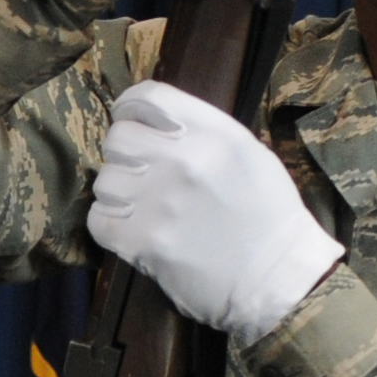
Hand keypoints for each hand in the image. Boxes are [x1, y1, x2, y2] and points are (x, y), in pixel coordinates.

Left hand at [87, 81, 342, 346]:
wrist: (277, 280)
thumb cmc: (268, 217)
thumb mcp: (249, 155)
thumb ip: (203, 134)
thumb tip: (156, 124)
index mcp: (213, 134)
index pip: (147, 97)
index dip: (131, 110)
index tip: (135, 124)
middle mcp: (183, 160)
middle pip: (117, 138)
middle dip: (125, 156)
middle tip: (142, 175)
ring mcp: (159, 201)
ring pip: (105, 181)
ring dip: (119, 195)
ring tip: (143, 208)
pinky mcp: (142, 241)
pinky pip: (98, 220)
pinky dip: (111, 226)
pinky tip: (135, 232)